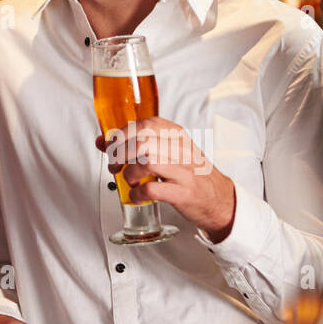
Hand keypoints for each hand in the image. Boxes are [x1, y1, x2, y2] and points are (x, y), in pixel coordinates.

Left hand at [95, 117, 235, 241]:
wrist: (219, 199)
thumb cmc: (189, 174)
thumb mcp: (167, 153)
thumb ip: (137, 145)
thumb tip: (103, 140)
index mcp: (177, 136)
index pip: (145, 124)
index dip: (122, 134)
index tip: (112, 147)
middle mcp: (181, 150)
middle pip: (142, 140)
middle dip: (120, 154)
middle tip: (115, 166)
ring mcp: (184, 171)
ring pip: (147, 161)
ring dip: (129, 172)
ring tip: (129, 180)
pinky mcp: (184, 193)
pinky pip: (153, 189)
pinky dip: (138, 194)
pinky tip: (137, 196)